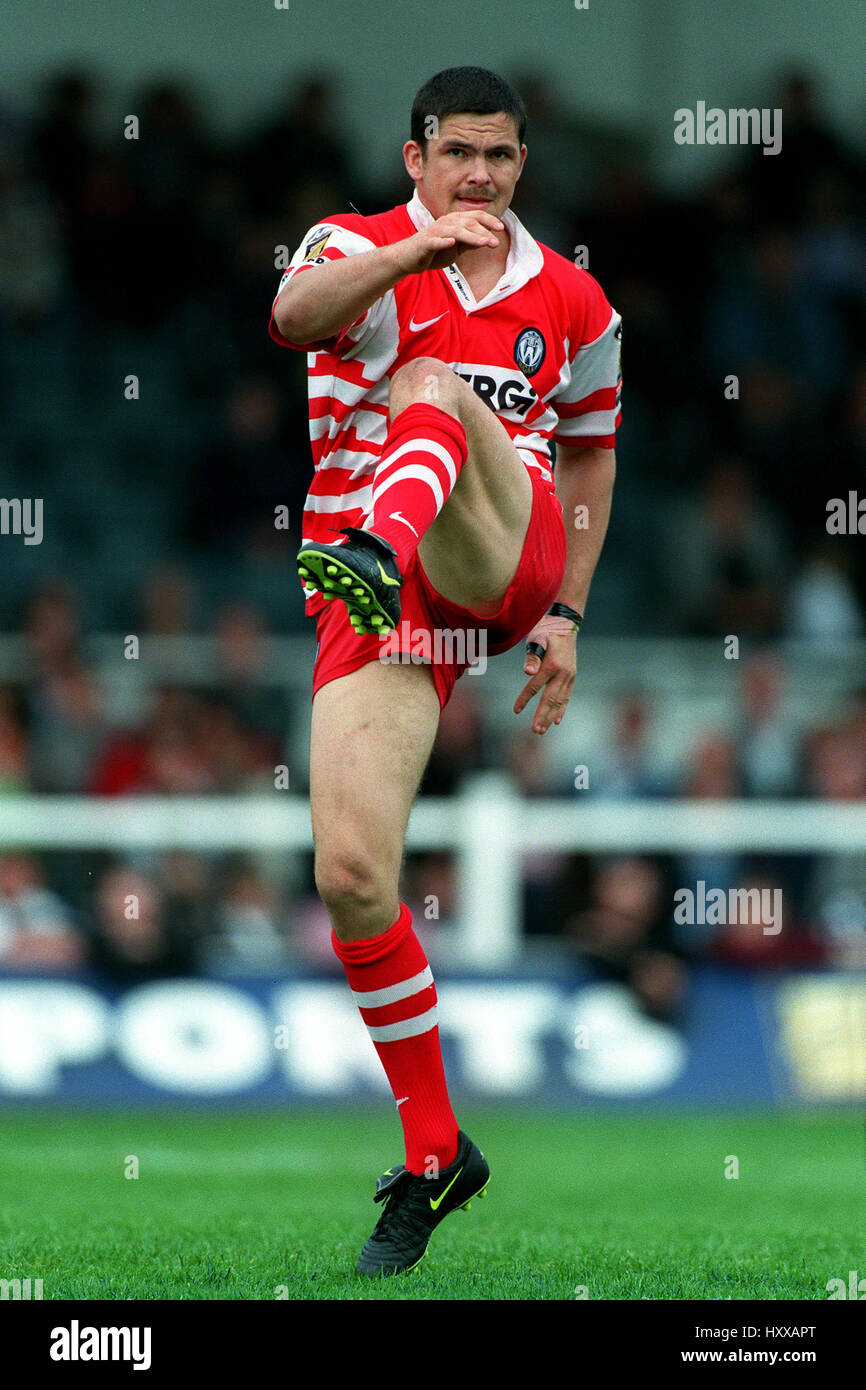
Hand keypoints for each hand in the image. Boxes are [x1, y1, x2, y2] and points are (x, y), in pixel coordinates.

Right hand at [394, 209, 502, 273]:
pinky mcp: (425, 243)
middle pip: (468, 223)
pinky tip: (452, 243)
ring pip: (456, 232)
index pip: (474, 216)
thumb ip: (471, 242)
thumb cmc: (434, 252)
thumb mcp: (457, 247)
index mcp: (454, 222)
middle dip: (483, 232)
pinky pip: (436, 241)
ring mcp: (435, 232)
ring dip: (470, 236)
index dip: (488, 220)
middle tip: (495, 242)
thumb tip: (488, 239)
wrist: (409, 258)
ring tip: (483, 242)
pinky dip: (444, 241)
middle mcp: (446, 223)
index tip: (500, 228)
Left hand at [513, 615, 577, 734]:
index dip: (524, 699)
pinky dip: (562, 709)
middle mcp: (563, 673)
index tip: (515, 710)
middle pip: (550, 699)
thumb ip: (532, 656)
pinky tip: (557, 721)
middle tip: (535, 730)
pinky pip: (566, 696)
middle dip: (542, 716)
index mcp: (552, 664)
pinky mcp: (571, 677)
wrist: (566, 624)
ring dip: (550, 717)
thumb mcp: (537, 638)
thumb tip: (528, 672)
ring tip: (543, 730)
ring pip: (559, 701)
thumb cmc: (546, 629)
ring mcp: (569, 676)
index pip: (535, 686)